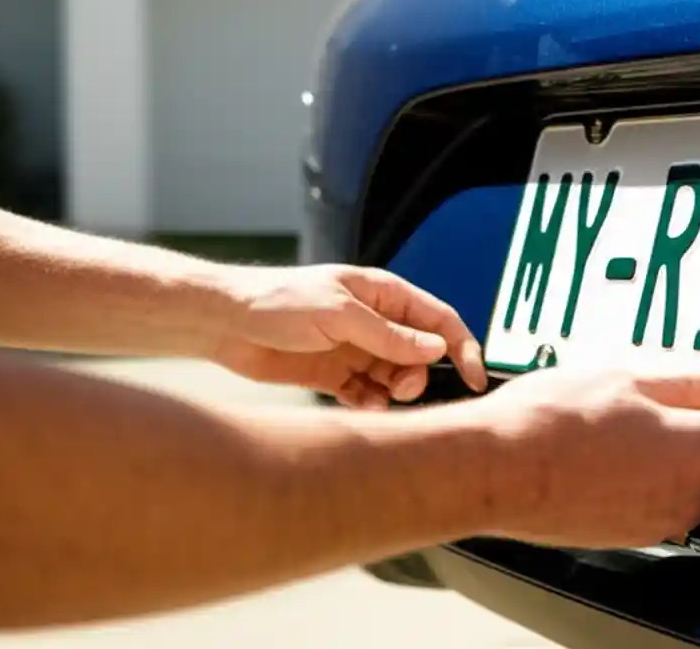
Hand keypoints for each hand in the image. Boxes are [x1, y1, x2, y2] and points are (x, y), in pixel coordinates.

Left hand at [210, 265, 487, 407]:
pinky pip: (369, 395)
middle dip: (419, 375)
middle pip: (422, 355)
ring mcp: (357, 350)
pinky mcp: (336, 376)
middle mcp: (376, 322)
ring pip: (397, 378)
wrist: (224, 324)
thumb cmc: (278, 301)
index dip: (462, 347)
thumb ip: (390, 334)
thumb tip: (437, 346)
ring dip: (395, 393)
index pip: (439, 320)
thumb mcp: (340, 315)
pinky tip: (358, 405)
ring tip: (375, 398)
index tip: (475, 378)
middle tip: (400, 389)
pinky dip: (371, 405)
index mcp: (384, 295)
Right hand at [477, 365, 699, 548]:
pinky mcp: (626, 535)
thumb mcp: (627, 378)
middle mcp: (687, 497)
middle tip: (652, 393)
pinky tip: (599, 450)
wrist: (495, 471)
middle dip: (697, 424)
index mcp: (698, 454)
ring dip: (663, 451)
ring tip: (615, 420)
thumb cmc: (554, 421)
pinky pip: (650, 499)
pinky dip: (636, 476)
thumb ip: (688, 382)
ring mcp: (656, 522)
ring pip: (681, 478)